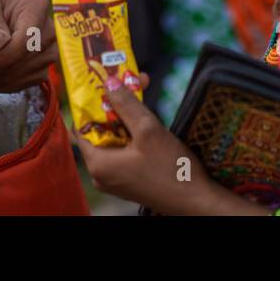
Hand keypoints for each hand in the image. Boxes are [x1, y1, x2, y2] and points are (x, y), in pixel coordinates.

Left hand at [0, 0, 56, 91]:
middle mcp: (49, 30)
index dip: (1, 54)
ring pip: (26, 74)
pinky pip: (26, 83)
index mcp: (37, 8)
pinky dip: (5, 83)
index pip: (26, 40)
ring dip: (0, 75)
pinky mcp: (43, 69)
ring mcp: (49, 51)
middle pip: (26, 59)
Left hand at [76, 83, 269, 215]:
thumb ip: (125, 104)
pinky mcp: (130, 178)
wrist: (197, 201)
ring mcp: (116, 177)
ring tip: (140, 88)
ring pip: (114, 137)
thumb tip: (108, 82)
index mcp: (98, 164)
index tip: (99, 80)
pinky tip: (146, 115)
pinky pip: (124, 148)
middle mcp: (101, 173)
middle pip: (100, 129)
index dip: (90, 101)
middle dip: (114, 103)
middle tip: (127, 79)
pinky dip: (133, 130)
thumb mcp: (148, 130)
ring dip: (127, 114)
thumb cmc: (171, 169)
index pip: (81, 125)